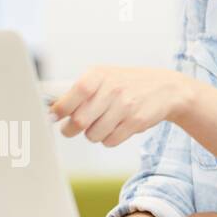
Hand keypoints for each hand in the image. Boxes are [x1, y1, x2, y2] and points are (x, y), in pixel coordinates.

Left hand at [50, 66, 191, 146]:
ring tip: (102, 123)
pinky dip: (109, 139)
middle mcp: (112, 89)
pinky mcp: (136, 121)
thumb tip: (49, 110)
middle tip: (73, 128)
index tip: (54, 117)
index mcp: (98, 75)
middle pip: (78, 122)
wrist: (167, 88)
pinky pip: (110, 141)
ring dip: (93, 134)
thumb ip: (78, 92)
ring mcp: (125, 105)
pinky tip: (117, 127)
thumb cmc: (128, 84)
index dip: (58, 111)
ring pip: (93, 135)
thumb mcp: (105, 78)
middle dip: (71, 129)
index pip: (69, 97)